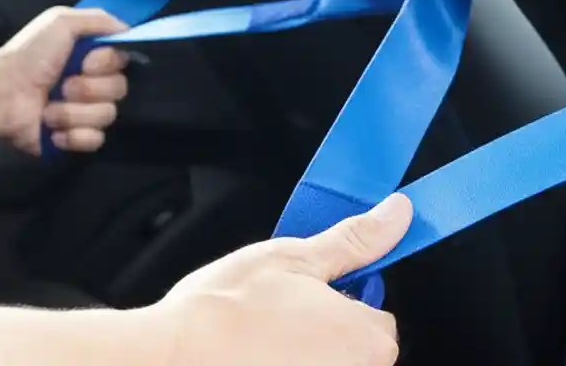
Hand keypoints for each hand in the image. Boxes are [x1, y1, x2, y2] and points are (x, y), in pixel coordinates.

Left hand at [0, 7, 129, 154]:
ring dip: (74, 111)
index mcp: (92, 59)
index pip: (124, 63)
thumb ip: (100, 19)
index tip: (86, 62)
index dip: (107, 64)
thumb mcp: (61, 21)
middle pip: (120, 90)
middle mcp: (93, 85)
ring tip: (48, 108)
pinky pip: (95, 140)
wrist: (0, 93)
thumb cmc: (29, 55)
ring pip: (107, 116)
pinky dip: (73, 134)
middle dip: (89, 89)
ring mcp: (85, 114)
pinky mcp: (75, 138)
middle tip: (62, 85)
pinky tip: (52, 128)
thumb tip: (128, 30)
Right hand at [150, 194, 412, 365]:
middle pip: (355, 354)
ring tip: (260, 347)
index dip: (343, 304)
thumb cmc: (225, 311)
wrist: (168, 358)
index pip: (379, 320)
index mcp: (367, 340)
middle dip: (325, 338)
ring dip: (303, 360)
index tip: (310, 298)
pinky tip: (251, 362)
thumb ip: (355, 240)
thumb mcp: (294, 257)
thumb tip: (397, 215)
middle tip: (279, 321)